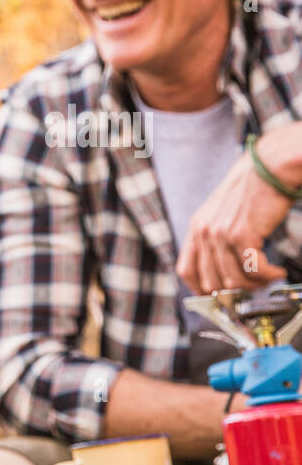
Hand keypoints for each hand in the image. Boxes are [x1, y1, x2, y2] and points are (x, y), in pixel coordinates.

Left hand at [176, 124, 301, 293]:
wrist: (268, 167)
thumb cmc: (251, 188)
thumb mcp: (221, 212)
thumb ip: (216, 236)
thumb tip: (224, 268)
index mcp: (196, 228)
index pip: (186, 270)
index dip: (199, 289)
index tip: (215, 297)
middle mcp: (204, 232)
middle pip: (211, 280)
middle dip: (233, 292)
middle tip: (252, 289)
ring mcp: (221, 234)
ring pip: (234, 279)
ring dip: (254, 285)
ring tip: (268, 279)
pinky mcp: (242, 234)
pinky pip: (254, 269)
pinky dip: (268, 276)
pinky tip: (277, 272)